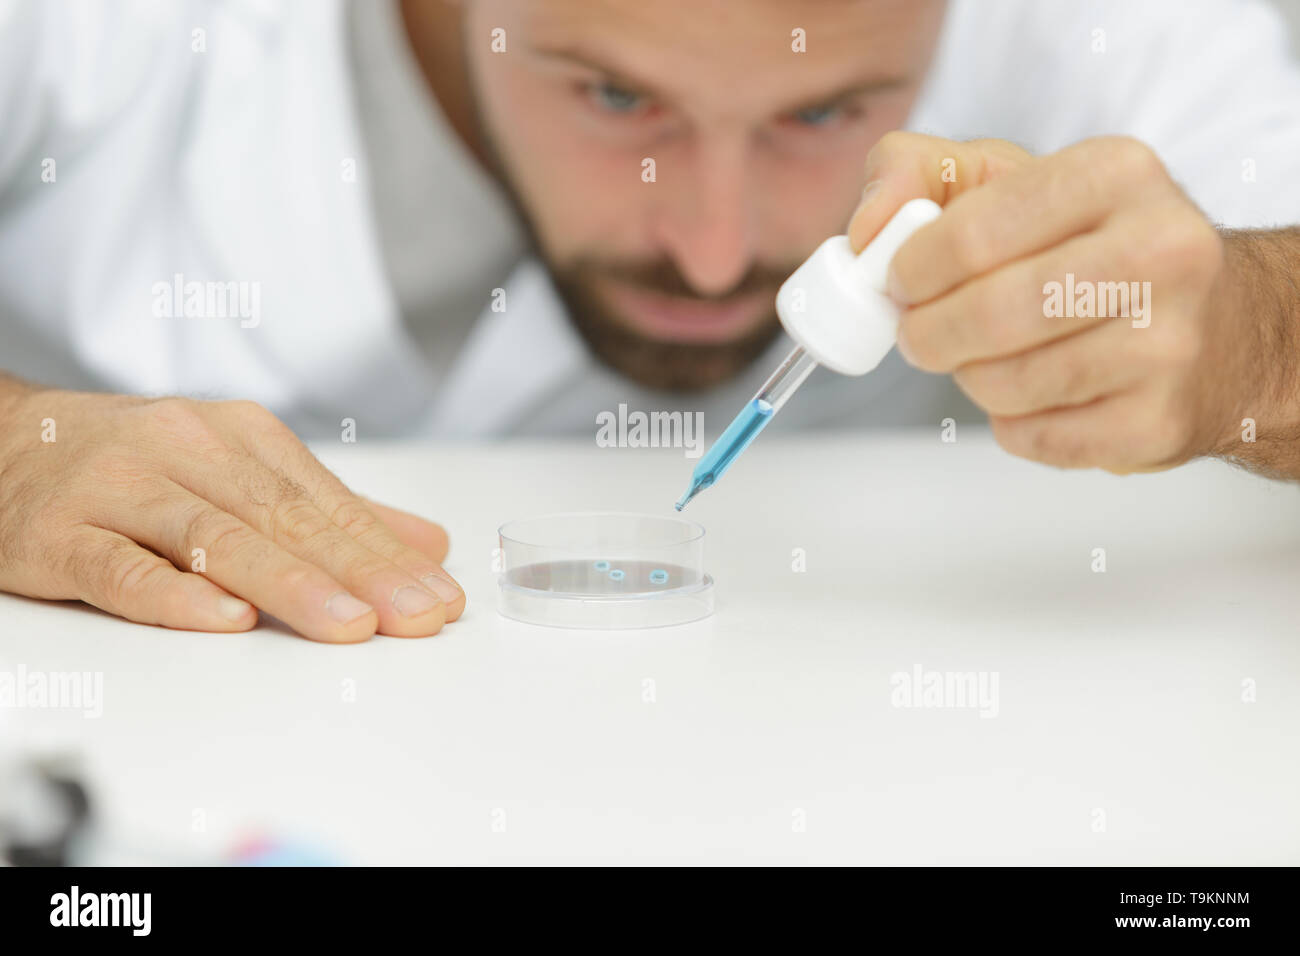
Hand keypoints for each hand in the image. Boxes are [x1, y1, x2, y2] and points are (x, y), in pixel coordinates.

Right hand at [0, 387, 464, 641]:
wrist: (2, 439)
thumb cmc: (134, 463)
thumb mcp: (238, 471)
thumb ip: (330, 511)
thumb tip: (425, 544)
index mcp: (238, 436)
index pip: (327, 502)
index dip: (388, 553)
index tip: (440, 597)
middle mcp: (185, 452)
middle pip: (285, 518)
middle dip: (361, 571)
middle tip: (417, 615)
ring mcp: (120, 490)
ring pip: (215, 538)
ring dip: (288, 582)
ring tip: (348, 622)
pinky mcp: (59, 533)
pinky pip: (121, 566)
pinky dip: (174, 593)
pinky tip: (226, 618)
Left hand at [845, 132, 1282, 473]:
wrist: (1218, 327)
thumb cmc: (1088, 246)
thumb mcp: (1006, 177)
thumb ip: (914, 173)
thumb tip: (865, 231)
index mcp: (1119, 173)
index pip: (974, 231)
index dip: (913, 269)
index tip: (899, 283)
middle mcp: (1162, 252)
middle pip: (989, 314)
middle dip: (927, 333)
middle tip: (918, 335)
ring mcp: (1169, 344)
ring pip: (1006, 384)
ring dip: (969, 378)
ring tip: (984, 358)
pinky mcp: (1157, 422)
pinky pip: (1033, 439)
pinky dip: (1012, 423)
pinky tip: (1037, 394)